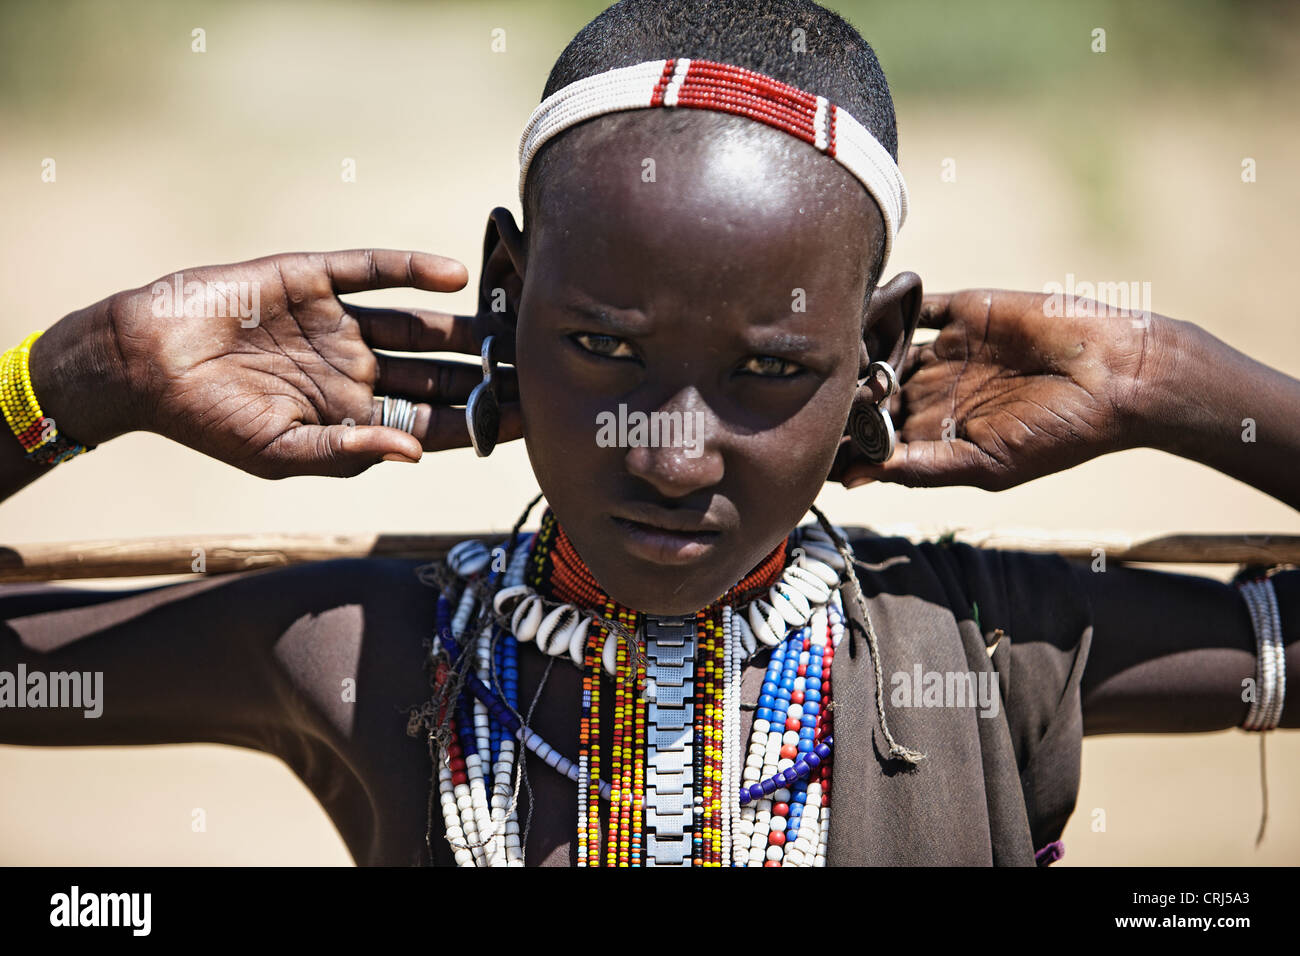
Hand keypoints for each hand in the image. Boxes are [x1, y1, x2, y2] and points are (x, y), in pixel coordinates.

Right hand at [34, 249, 519, 477]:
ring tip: (516, 324)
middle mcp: (358, 370)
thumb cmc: (209, 420)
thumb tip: (413, 455)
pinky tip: (456, 273)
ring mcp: (340, 324)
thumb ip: (349, 454)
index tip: (531, 421)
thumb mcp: (280, 453)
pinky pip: (373, 271)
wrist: (143, 361)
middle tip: (544, 370)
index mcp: (355, 417)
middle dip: (490, 375)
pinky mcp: (315, 279)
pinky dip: (412, 268)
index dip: (480, 421)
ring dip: (468, 325)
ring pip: (421, 324)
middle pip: (441, 373)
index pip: (434, 422)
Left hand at [832, 289, 1150, 490]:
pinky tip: (870, 308)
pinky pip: (915, 305)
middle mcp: (933, 392)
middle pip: (869, 390)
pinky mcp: (964, 312)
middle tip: (817, 390)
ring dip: (860, 348)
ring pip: (883, 345)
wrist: (1118, 378)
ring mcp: (947, 350)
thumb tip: (852, 480)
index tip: (810, 437)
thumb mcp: (985, 465)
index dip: (843, 436)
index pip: (872, 437)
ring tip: (838, 353)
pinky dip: (890, 304)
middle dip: (842, 392)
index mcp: (935, 435)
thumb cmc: (1059, 435)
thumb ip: (918, 469)